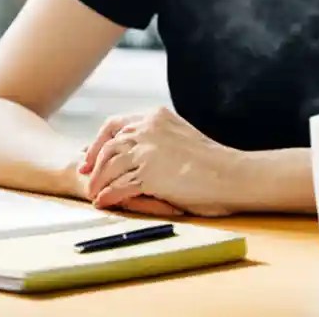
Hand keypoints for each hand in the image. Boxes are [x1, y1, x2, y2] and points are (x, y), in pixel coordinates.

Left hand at [80, 106, 241, 216]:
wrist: (232, 174)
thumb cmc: (213, 161)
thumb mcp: (180, 136)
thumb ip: (158, 137)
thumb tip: (137, 150)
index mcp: (155, 116)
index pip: (115, 124)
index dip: (99, 142)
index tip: (89, 156)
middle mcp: (147, 129)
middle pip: (108, 146)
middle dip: (93, 163)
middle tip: (85, 176)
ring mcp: (147, 150)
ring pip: (111, 166)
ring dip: (98, 181)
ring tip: (94, 193)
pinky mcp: (150, 174)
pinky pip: (120, 186)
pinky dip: (109, 195)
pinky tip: (104, 203)